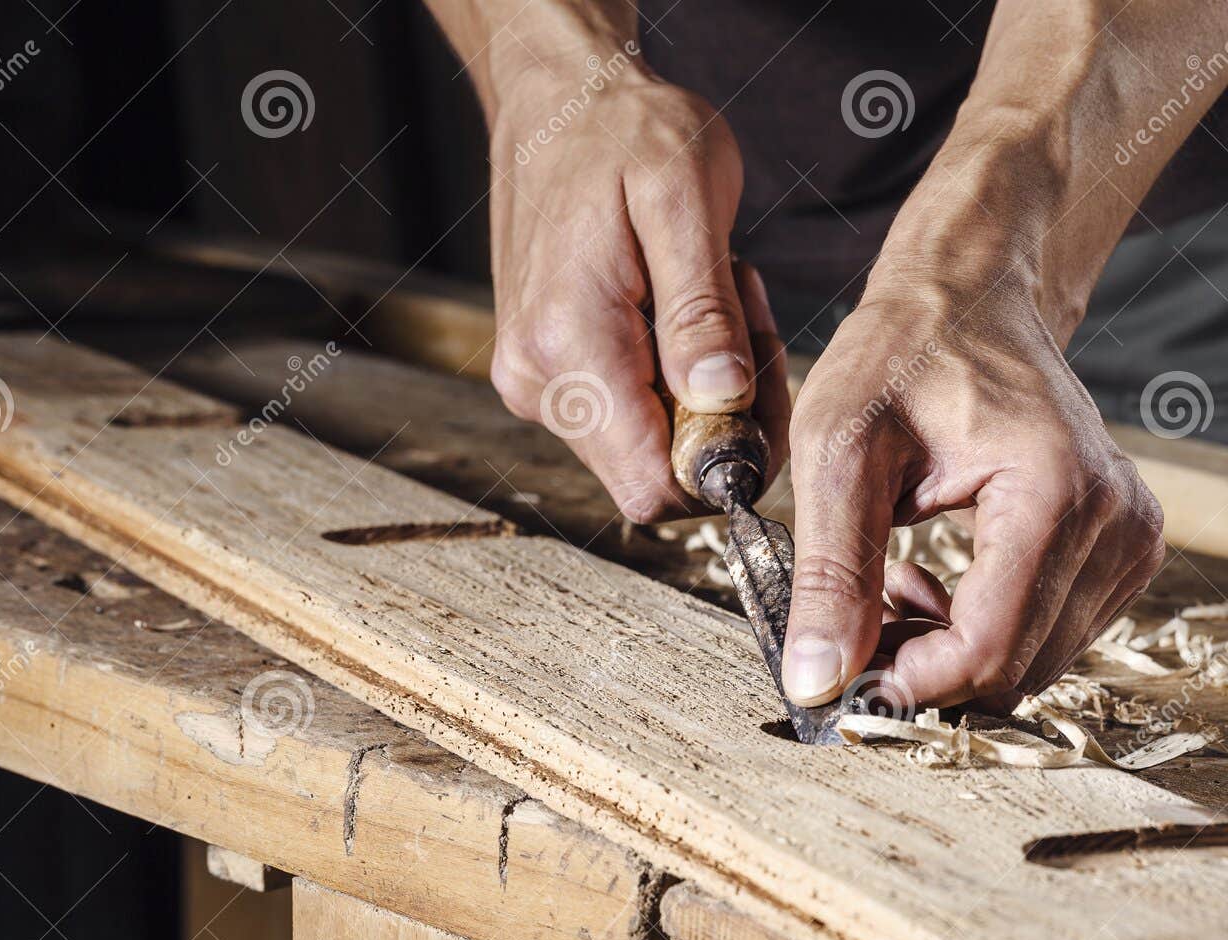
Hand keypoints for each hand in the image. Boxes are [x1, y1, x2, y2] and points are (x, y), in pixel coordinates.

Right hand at [486, 73, 789, 522]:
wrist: (557, 104)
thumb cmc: (627, 133)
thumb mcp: (685, 197)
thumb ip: (701, 310)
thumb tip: (723, 403)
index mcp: (571, 344)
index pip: (652, 484)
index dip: (724, 463)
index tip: (758, 389)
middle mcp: (538, 381)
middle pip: (654, 475)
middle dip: (722, 422)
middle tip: (747, 325)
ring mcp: (533, 383)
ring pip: (642, 450)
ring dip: (699, 398)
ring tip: (714, 300)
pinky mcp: (541, 376)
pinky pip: (621, 417)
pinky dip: (668, 382)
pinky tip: (678, 310)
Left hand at [783, 277, 1164, 709]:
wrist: (967, 300)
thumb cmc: (900, 355)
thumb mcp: (838, 453)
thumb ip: (831, 573)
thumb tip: (818, 681)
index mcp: (1056, 492)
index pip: (986, 649)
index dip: (905, 684)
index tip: (837, 677)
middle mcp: (1114, 523)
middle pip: (1012, 668)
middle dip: (919, 670)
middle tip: (848, 623)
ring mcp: (1126, 539)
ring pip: (1028, 663)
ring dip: (942, 650)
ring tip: (883, 585)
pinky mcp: (1117, 550)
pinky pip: (1044, 636)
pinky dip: (974, 631)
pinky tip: (922, 582)